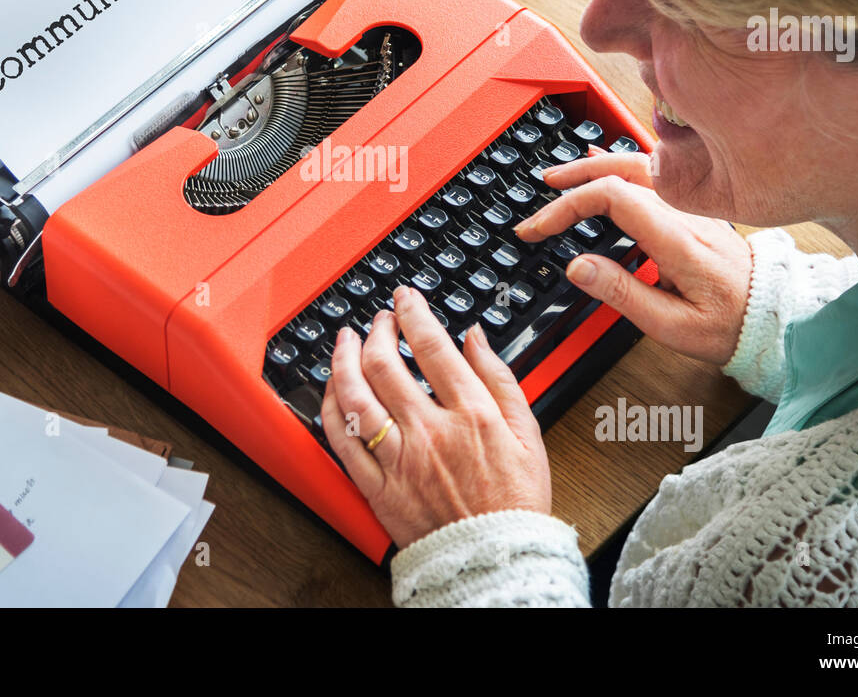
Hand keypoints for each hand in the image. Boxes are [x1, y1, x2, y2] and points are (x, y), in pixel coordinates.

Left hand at [321, 286, 549, 547]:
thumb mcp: (527, 432)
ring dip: (343, 359)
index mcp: (471, 414)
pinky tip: (332, 389)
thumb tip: (475, 337)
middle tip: (376, 320)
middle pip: (385, 364)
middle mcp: (430, 431)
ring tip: (345, 341)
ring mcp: (399, 460)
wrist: (496, 559)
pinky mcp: (377, 487)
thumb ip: (499, 377)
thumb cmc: (514, 500)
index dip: (412, 312)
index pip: (432, 345)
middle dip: (375, 330)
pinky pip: (342, 440)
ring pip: (355, 396)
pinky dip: (331, 407)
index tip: (405, 298)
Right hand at [513, 148, 751, 365]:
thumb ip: (622, 293)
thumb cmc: (728, 325)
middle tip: (540, 196)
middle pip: (621, 170)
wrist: (774, 317)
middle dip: (573, 180)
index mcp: (676, 239)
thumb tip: (578, 266)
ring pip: (637, 165)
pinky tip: (603, 163)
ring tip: (561, 177)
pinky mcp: (694, 210)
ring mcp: (691, 207)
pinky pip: (653, 173)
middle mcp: (684, 213)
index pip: (613, 197)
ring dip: (593, 166)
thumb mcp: (672, 326)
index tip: (540, 228)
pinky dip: (620, 165)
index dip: (567, 207)